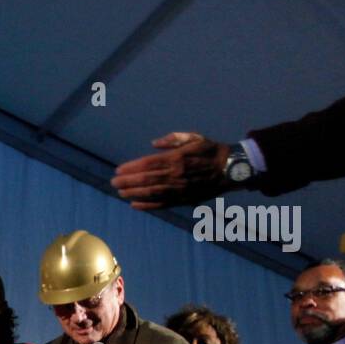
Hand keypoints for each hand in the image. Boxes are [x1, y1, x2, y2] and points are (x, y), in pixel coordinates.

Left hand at [110, 132, 231, 209]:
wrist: (230, 169)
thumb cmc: (210, 151)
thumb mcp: (194, 138)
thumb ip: (174, 139)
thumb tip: (154, 143)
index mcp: (177, 159)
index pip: (148, 164)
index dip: (131, 168)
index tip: (118, 169)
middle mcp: (176, 175)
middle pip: (146, 180)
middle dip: (127, 181)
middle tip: (114, 182)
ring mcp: (179, 189)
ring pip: (151, 193)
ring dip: (133, 193)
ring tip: (120, 192)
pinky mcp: (184, 200)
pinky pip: (162, 204)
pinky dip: (147, 205)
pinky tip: (135, 204)